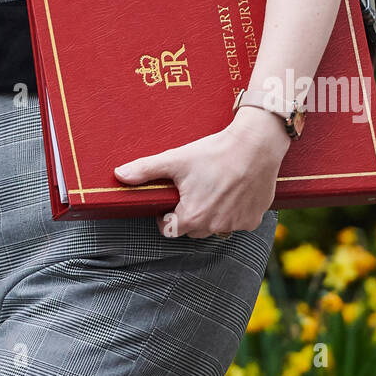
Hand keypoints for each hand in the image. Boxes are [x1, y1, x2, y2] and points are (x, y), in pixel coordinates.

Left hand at [113, 105, 289, 237]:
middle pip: (192, 229)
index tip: (171, 199)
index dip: (166, 215)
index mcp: (192, 217)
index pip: (169, 229)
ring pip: (215, 226)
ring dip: (211, 214)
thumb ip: (146, 170)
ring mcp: (236, 225)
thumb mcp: (176, 159)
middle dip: (189, 214)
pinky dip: (233, 211)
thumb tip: (119, 174)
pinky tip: (233, 191)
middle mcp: (214, 227)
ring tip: (213, 187)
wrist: (255, 145)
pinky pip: (237, 222)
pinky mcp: (253, 220)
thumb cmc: (214, 152)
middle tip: (192, 189)